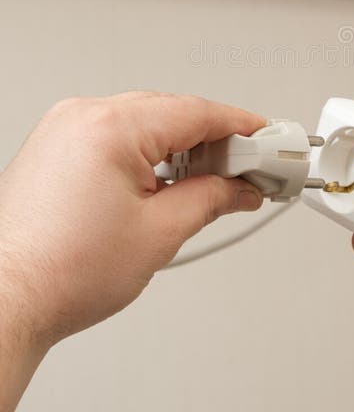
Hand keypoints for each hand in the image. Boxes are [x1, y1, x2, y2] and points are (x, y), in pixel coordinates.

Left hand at [0, 92, 264, 411]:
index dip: (242, 127)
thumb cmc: (60, 273)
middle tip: (249, 171)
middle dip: (216, 142)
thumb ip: (210, 199)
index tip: (269, 141)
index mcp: (110, 127)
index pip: (196, 112)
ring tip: (210, 185)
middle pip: (172, 113)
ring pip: (145, 122)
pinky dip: (148, 152)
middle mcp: (83, 117)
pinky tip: (169, 180)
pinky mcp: (55, 147)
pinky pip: (116, 133)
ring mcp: (64, 129)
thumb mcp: (159, 234)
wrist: (7, 300)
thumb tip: (239, 189)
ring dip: (182, 149)